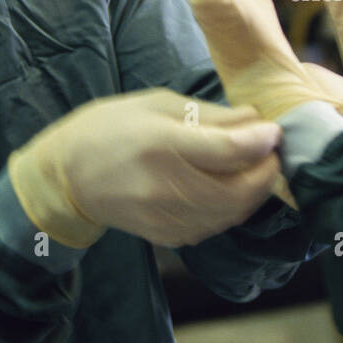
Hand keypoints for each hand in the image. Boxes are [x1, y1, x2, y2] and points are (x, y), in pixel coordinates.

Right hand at [8, 89, 282, 247]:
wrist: (67, 176)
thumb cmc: (112, 128)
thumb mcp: (159, 105)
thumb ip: (210, 116)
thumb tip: (256, 120)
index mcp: (163, 145)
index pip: (230, 150)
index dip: (263, 141)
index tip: (275, 130)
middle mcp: (166, 187)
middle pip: (240, 191)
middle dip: (267, 172)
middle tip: (273, 153)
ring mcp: (166, 218)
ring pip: (232, 214)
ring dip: (255, 193)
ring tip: (257, 168)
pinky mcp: (167, 237)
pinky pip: (214, 226)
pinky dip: (232, 209)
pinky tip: (231, 189)